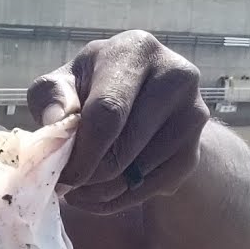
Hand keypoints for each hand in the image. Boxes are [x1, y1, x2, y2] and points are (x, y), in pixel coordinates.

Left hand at [26, 30, 210, 213]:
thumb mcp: (63, 83)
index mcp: (135, 50)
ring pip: (142, 169)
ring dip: (105, 190)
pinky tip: (104, 194)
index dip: (83, 150)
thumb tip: (56, 118)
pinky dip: (126, 198)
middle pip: (127, 144)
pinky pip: (159, 184)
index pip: (108, 111)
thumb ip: (51, 96)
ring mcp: (194, 111)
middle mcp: (175, 75)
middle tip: (67, 186)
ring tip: (81, 188)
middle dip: (91, 174)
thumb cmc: (88, 89)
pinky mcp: (198, 144)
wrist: (137, 99)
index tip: (62, 174)